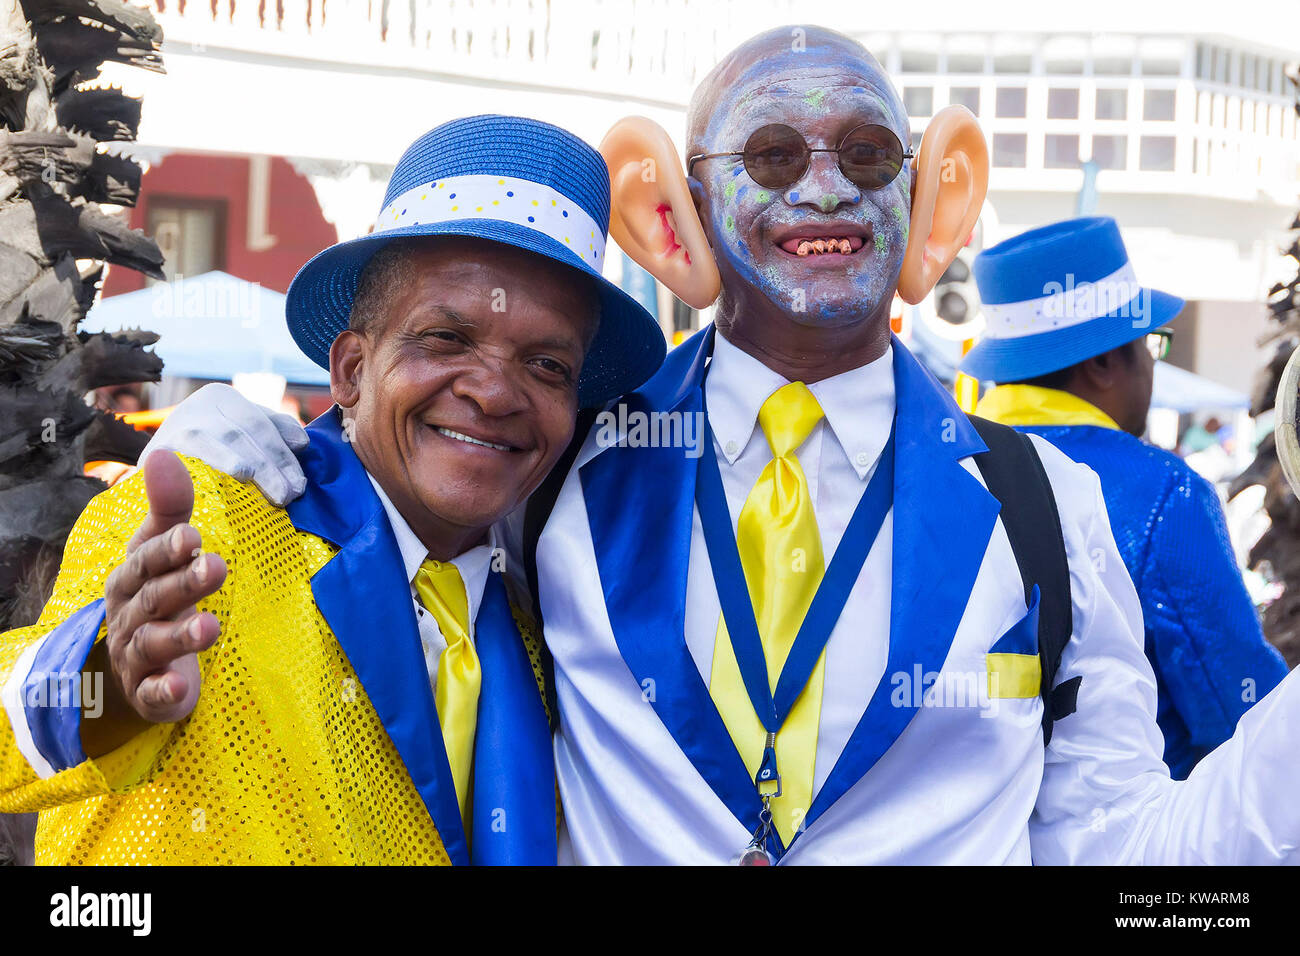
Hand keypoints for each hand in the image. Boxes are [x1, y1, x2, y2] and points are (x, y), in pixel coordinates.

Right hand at [98, 452, 227, 727]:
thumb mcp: (165, 550)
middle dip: (183, 583)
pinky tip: (179, 688)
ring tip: (210, 627)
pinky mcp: (149, 691)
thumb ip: (171, 508)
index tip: (193, 536)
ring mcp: (136, 655)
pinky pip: (151, 694)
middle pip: (153, 598)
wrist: (138, 664)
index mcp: (132, 577)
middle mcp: (129, 615)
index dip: (166, 549)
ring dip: (179, 635)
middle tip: (216, 567)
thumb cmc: (158, 593)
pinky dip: (162, 691)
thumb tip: (164, 453)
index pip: (146, 559)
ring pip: (153, 643)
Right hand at [142, 382, 308, 506]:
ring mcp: (174, 427)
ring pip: (212, 444)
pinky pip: (184, 463)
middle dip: (268, 467)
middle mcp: (197, 406)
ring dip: (239, 465)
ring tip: (260, 489)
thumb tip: (301, 443)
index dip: (281, 455)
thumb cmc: (213, 448)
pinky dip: (204, 474)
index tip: (300, 485)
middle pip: (240, 435)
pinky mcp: (153, 453)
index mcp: (222, 397)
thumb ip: (274, 430)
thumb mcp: (242, 431)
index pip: (259, 424)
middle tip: (288, 496)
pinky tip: (221, 490)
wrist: (156, 468)